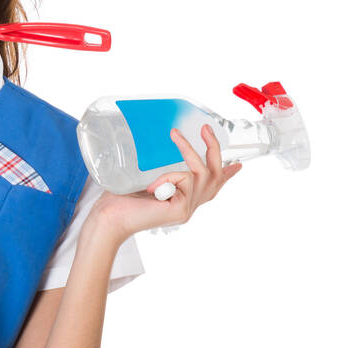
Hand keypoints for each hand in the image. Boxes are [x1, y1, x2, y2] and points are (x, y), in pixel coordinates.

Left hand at [91, 124, 243, 241]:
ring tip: (174, 135)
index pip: (210, 187)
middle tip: (206, 128)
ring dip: (189, 150)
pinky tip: (152, 187)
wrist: (108, 219)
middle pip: (215, 176)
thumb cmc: (119, 200)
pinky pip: (186, 179)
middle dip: (214, 149)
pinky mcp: (181, 210)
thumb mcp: (145, 180)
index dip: (226, 175)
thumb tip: (164, 149)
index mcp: (181, 200)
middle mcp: (188, 205)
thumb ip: (161, 172)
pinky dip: (170, 176)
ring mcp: (186, 209)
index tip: (238, 165)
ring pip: (203, 172)